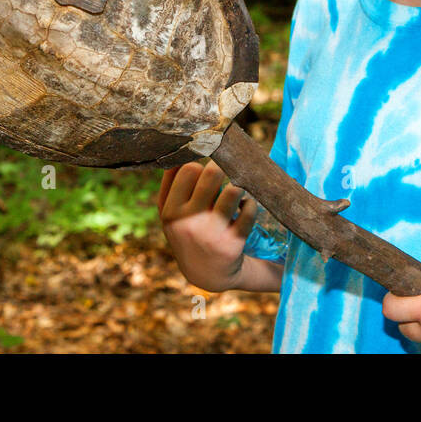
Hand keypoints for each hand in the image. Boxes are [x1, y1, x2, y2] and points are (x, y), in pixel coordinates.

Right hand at [156, 159, 255, 291]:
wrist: (207, 274)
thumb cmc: (188, 232)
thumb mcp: (171, 214)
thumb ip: (171, 183)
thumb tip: (181, 148)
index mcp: (170, 211)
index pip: (188, 169)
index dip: (200, 165)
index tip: (204, 171)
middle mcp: (188, 221)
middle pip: (212, 173)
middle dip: (221, 170)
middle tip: (222, 177)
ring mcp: (212, 232)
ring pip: (233, 189)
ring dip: (237, 187)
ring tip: (234, 192)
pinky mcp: (233, 242)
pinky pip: (250, 208)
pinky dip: (250, 204)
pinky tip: (244, 208)